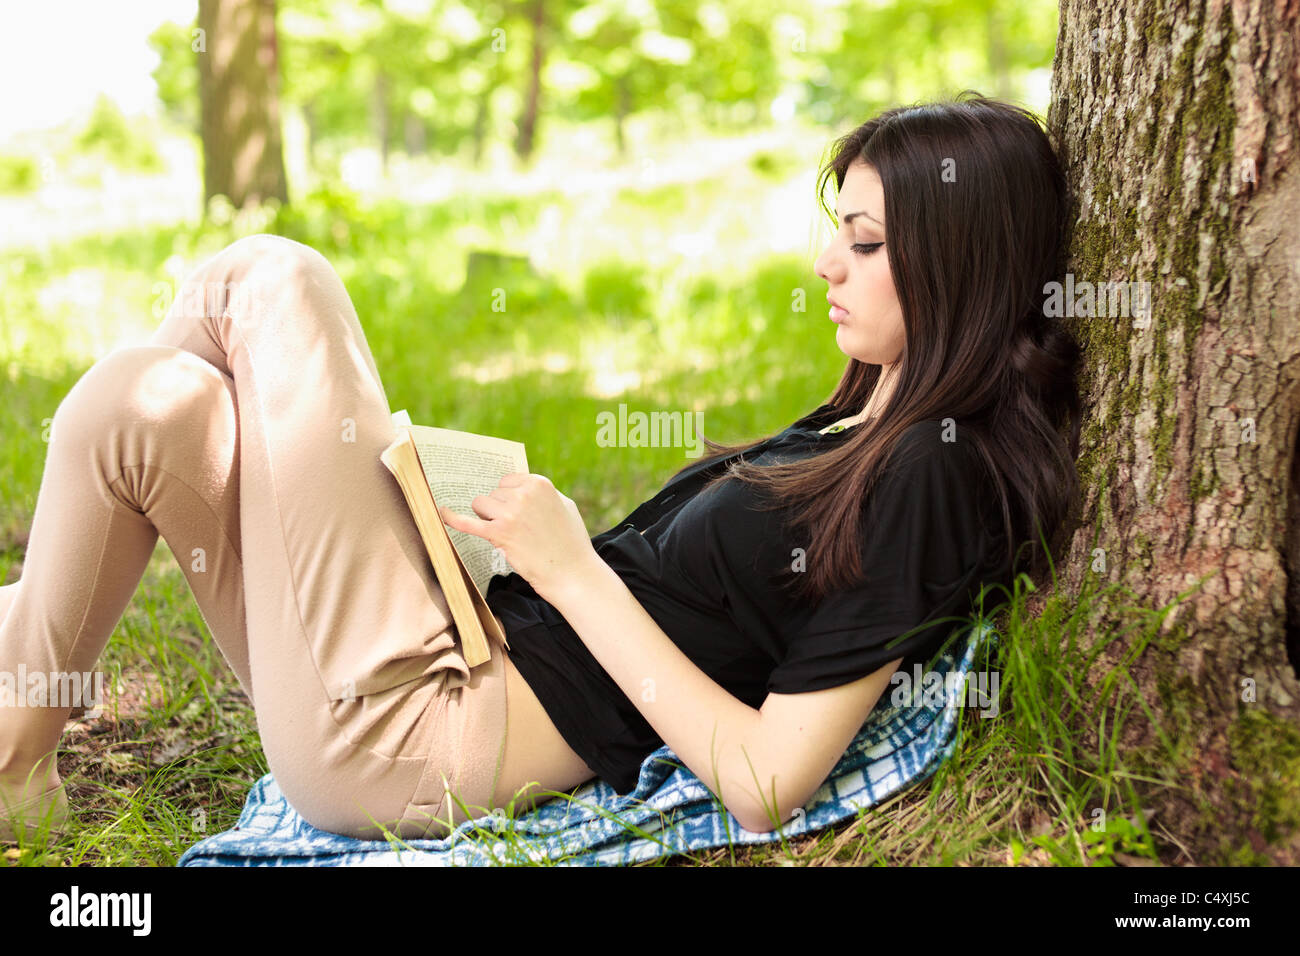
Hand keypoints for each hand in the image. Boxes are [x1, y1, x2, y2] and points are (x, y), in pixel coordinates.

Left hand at [439, 473, 599, 602]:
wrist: (573, 573)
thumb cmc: (572, 542)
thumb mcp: (565, 506)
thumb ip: (543, 494)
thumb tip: (522, 488)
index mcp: (539, 484)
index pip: (507, 482)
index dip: (508, 498)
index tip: (514, 511)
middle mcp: (523, 494)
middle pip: (493, 494)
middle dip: (499, 510)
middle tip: (518, 530)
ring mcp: (510, 513)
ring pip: (481, 506)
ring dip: (488, 519)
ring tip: (508, 535)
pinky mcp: (499, 534)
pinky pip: (468, 523)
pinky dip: (453, 518)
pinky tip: (442, 513)